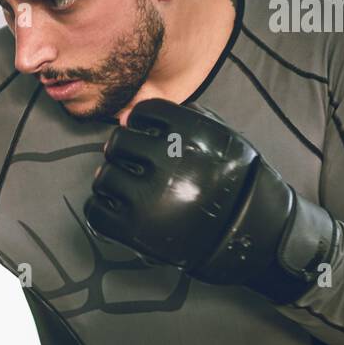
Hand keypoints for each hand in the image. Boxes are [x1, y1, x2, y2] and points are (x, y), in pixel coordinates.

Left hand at [83, 98, 335, 302]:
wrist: (247, 232)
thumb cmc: (230, 180)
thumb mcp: (221, 136)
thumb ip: (181, 119)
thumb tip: (126, 117)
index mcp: (192, 134)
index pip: (144, 112)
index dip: (142, 123)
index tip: (148, 136)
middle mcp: (169, 162)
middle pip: (118, 142)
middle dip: (123, 152)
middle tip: (133, 165)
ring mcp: (150, 197)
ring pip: (104, 176)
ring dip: (112, 180)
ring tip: (128, 188)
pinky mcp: (136, 229)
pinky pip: (96, 211)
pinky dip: (101, 208)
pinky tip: (117, 208)